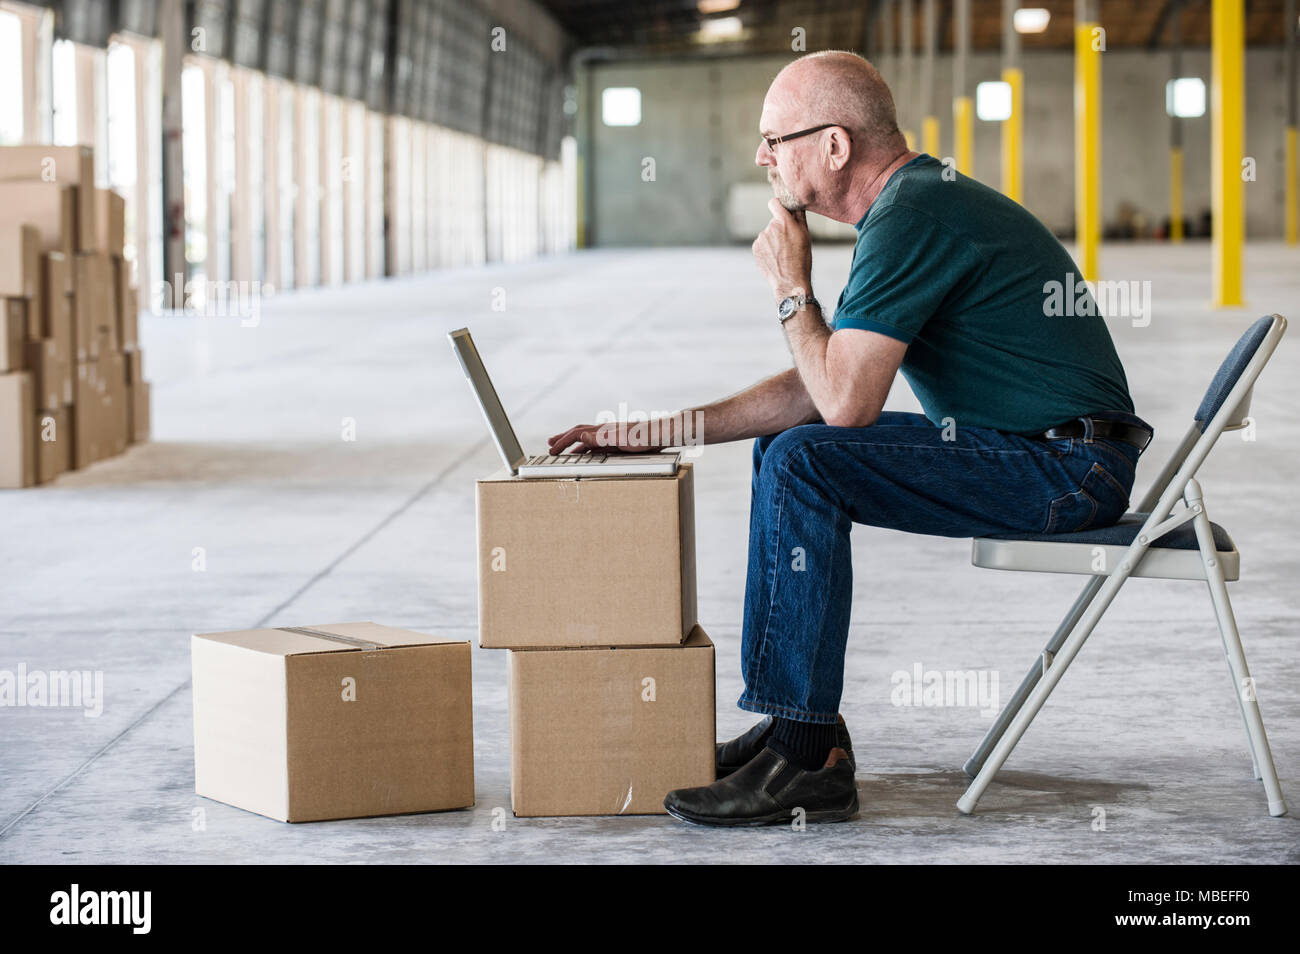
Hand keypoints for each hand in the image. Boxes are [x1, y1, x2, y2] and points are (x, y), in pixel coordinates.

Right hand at [547, 421, 666, 454]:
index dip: (562, 441)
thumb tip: (581, 437)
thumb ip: (602, 438)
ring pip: (587, 439)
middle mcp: (605, 431)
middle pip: (579, 434)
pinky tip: (589, 455)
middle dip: (563, 439)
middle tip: (550, 445)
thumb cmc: (645, 437)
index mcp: (603, 430)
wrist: (662, 435)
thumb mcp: (622, 439)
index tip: (551, 448)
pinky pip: (598, 445)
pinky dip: (588, 449)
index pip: (577, 434)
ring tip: (564, 451)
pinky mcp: (619, 442)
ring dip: (574, 445)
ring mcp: (612, 436)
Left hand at [752, 198, 812, 301]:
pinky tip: (775, 258)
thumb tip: (795, 204)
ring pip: (768, 234)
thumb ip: (799, 216)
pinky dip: (767, 248)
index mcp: (784, 222)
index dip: (778, 205)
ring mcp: (761, 238)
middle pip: (773, 222)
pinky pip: (762, 244)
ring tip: (783, 253)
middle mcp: (770, 228)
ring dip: (773, 240)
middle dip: (780, 228)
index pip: (774, 203)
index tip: (781, 210)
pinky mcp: (756, 248)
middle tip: (789, 243)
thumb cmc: (801, 259)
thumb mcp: (805, 235)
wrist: (789, 281)